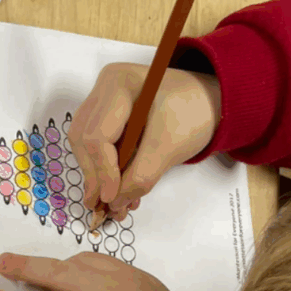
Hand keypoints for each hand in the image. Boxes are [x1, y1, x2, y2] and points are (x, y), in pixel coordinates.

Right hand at [67, 62, 221, 226]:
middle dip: (95, 177)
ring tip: (116, 201)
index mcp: (118, 84)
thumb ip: (140, 177)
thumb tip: (114, 204)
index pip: (97, 135)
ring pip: (83, 146)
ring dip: (97, 177)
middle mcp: (103, 88)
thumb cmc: (193, 114)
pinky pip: (94, 146)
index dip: (102, 171)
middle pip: (83, 140)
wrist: (207, 102)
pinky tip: (118, 188)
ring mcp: (102, 101)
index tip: (111, 199)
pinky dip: (104, 171)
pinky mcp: (106, 116)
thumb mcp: (170, 146)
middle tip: (106, 207)